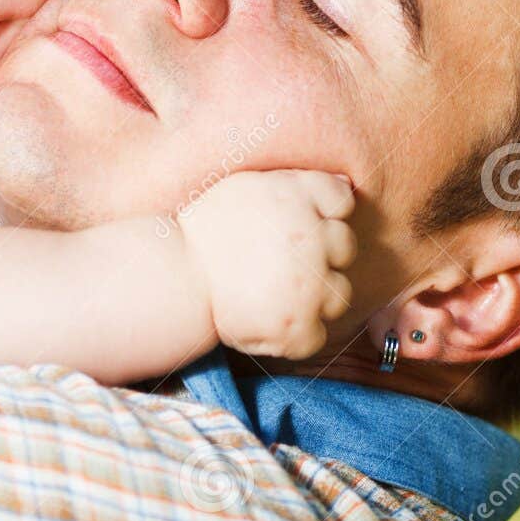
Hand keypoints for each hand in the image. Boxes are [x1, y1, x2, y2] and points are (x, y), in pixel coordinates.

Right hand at [177, 170, 356, 358]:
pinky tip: (269, 322)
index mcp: (295, 195)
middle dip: (321, 257)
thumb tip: (345, 185)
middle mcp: (309, 236)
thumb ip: (295, 184)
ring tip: (274, 296)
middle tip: (281, 266)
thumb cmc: (204, 233)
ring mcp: (307, 283)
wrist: (173, 277)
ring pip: (339, 293)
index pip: (341, 201)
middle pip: (345, 246)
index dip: (325, 216)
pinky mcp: (296, 325)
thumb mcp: (246, 188)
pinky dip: (297, 336)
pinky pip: (317, 336)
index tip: (298, 229)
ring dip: (314, 298)